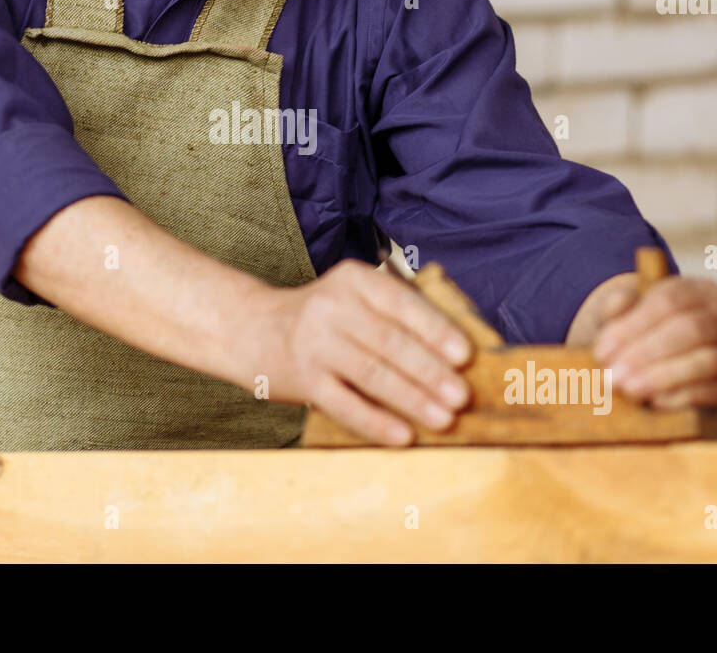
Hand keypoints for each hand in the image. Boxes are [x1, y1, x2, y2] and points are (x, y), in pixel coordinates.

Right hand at [244, 259, 474, 444]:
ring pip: (372, 374)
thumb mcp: (353, 296)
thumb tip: (456, 352)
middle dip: (430, 371)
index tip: (464, 355)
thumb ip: (396, 311)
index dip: (435, 330)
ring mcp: (314, 344)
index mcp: (353, 280)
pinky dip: (376, 422)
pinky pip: (345, 404)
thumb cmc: (321, 317)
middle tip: (462, 395)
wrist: (251, 329)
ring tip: (444, 418)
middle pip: (390, 342)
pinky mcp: (303, 379)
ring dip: (412, 398)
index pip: (401, 304)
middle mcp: (332, 307)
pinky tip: (403, 436)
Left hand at [589, 275, 716, 409]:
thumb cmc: (641, 337)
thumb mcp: (626, 317)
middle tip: (612, 375)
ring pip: (707, 361)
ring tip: (629, 389)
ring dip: (663, 376)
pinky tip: (655, 403)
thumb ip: (618, 306)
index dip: (633, 325)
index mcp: (701, 292)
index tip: (601, 351)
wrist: (659, 371)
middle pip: (691, 329)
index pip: (669, 301)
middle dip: (647, 352)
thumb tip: (617, 304)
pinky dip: (684, 397)